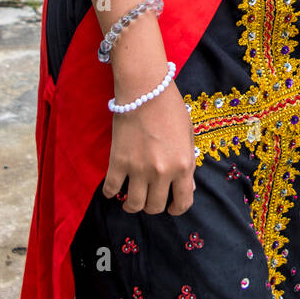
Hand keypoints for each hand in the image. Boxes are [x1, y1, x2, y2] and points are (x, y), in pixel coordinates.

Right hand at [103, 81, 196, 215]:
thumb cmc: (170, 108)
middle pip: (155, 207)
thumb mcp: (188, 135)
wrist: (145, 90)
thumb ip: (188, 163)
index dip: (177, 208)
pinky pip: (111, 189)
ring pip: (134, 205)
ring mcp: (139, 169)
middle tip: (150, 198)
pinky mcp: (118, 162)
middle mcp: (162, 172)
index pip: (183, 202)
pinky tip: (114, 188)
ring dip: (133, 205)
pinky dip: (111, 192)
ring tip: (132, 198)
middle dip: (153, 206)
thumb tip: (187, 188)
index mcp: (183, 165)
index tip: (172, 207)